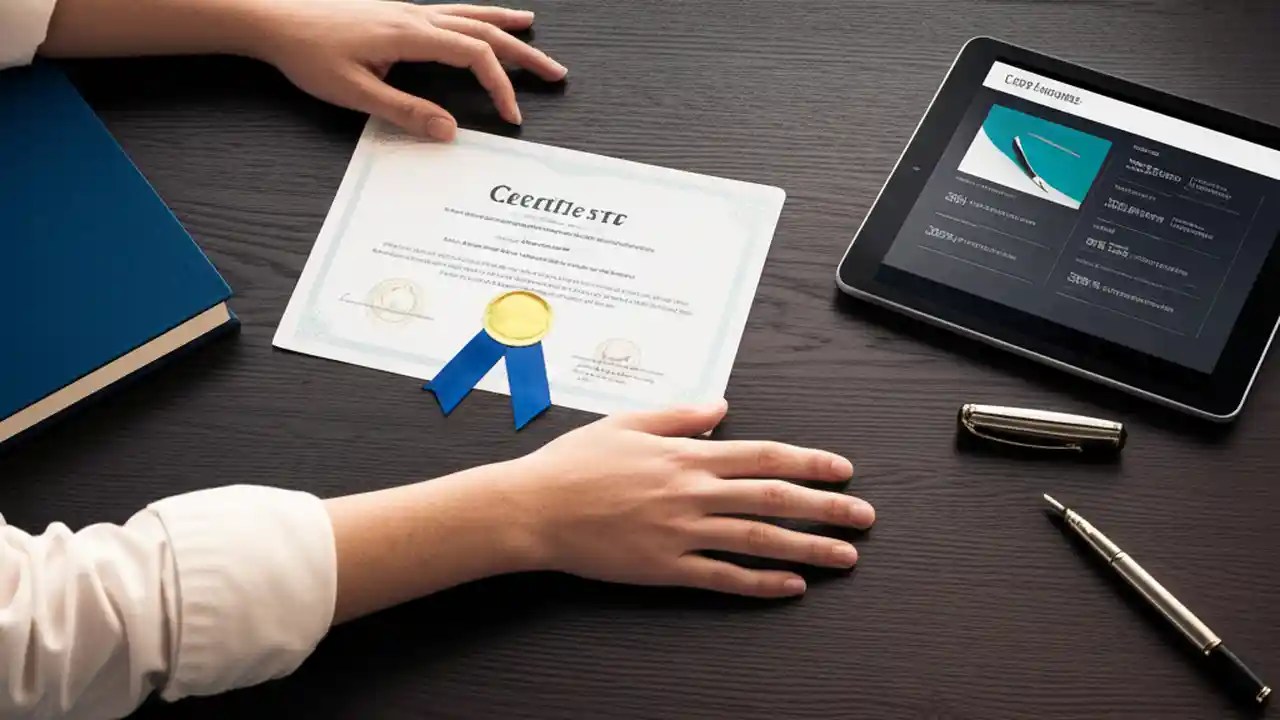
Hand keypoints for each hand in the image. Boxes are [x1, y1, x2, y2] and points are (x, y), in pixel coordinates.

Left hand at [248, 1, 566, 139]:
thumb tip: (448, 131)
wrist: (273, 18)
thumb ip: (404, 111)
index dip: (499, 86)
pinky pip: (451, 11)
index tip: (511, 116)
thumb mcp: (354, 92)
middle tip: (556, 72)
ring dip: (506, 26)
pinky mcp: (397, 12)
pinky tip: (481, 21)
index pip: (474, 56)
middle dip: (524, 54)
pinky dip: (477, 16)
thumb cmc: (307, 53)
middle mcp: (416, 16)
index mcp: (410, 35)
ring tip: (533, 31)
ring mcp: (408, 10)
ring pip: (471, 14)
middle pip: (484, 30)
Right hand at [509, 400, 875, 597]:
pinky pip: (723, 578)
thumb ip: (680, 415)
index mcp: (687, 455)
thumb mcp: (628, 421)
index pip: (765, 456)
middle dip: (826, 508)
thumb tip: (721, 407)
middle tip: (864, 517)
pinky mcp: (665, 568)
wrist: (534, 508)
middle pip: (775, 499)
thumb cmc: (575, 463)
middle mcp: (693, 492)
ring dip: (808, 549)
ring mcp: (682, 533)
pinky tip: (791, 587)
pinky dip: (760, 583)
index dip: (810, 462)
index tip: (842, 470)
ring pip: (759, 541)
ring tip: (845, 557)